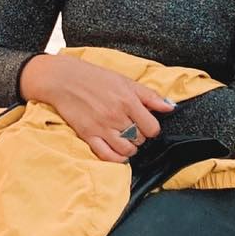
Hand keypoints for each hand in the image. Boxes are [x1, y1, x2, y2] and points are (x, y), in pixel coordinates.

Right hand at [19, 54, 174, 162]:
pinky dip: (116, 158)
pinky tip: (118, 152)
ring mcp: (102, 127)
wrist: (64, 79)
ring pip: (127, 149)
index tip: (146, 124)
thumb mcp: (125, 81)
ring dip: (130, 148)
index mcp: (128, 100)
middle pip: (140, 139)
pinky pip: (107, 155)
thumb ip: (149, 95)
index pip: (152, 128)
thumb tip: (170, 107)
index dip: (152, 128)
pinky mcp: (88, 135)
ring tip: (126, 140)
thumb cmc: (95, 77)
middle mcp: (116, 116)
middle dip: (139, 136)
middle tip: (132, 129)